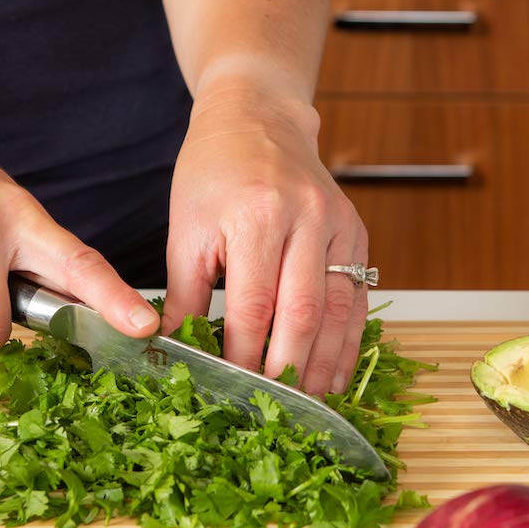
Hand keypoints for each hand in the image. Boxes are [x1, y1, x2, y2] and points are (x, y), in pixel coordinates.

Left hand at [164, 83, 368, 395]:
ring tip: (310, 404)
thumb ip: (185, 294)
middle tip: (275, 410)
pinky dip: (348, 339)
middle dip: (288, 367)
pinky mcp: (356, 229)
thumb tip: (171, 350)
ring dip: (325, 362)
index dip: (244, 354)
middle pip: (302, 311)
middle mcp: (304, 217)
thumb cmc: (212, 171)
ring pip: (338, 308)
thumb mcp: (186, 228)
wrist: (258, 117)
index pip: (253, 303)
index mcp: (255, 214)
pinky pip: (357, 294)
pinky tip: (335, 372)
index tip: (232, 388)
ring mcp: (337, 222)